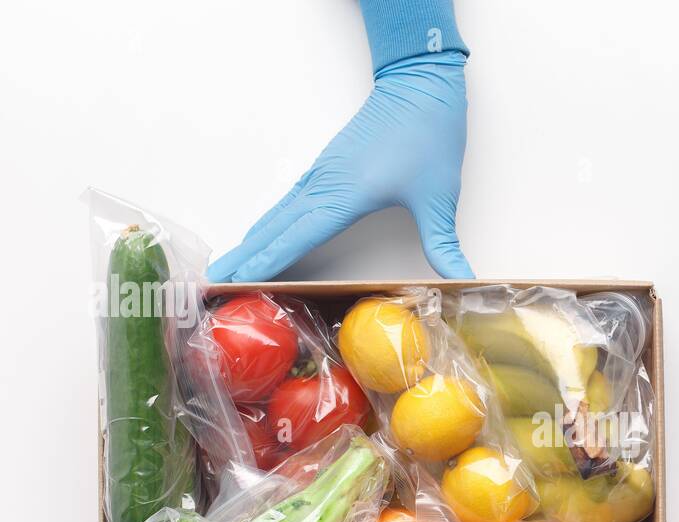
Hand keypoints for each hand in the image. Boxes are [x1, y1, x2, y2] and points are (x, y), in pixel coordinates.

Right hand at [208, 51, 472, 282]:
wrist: (419, 83)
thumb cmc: (428, 133)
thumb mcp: (440, 196)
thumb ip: (445, 244)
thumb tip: (464, 280)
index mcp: (345, 194)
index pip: (297, 237)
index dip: (267, 263)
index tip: (238, 281)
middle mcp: (325, 184)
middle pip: (276, 228)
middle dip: (246, 258)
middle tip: (214, 282)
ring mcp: (323, 174)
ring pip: (279, 214)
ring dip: (254, 240)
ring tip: (228, 264)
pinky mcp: (328, 168)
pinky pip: (291, 202)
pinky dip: (272, 223)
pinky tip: (265, 233)